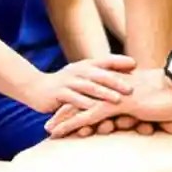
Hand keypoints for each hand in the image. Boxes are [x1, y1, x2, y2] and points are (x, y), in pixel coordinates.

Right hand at [21, 54, 136, 112]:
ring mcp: (68, 82)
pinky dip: (84, 104)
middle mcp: (78, 71)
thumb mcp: (81, 77)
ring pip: (89, 87)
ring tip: (118, 100)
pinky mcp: (58, 94)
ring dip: (104, 93)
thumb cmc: (65, 85)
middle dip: (116, 80)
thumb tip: (126, 80)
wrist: (35, 88)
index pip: (105, 60)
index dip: (120, 61)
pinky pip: (73, 99)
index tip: (136, 64)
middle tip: (132, 88)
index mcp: (86, 65)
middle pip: (100, 74)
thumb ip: (99, 77)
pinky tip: (94, 111)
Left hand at [44, 67, 171, 138]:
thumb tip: (143, 118)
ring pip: (82, 108)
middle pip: (84, 100)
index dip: (80, 103)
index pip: (96, 96)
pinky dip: (73, 124)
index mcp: (121, 89)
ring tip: (49, 129)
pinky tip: (60, 132)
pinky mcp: (116, 105)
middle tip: (50, 122)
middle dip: (66, 112)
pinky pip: (89, 116)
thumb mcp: (155, 103)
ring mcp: (114, 96)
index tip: (66, 111)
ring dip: (64, 119)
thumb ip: (145, 109)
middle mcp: (114, 90)